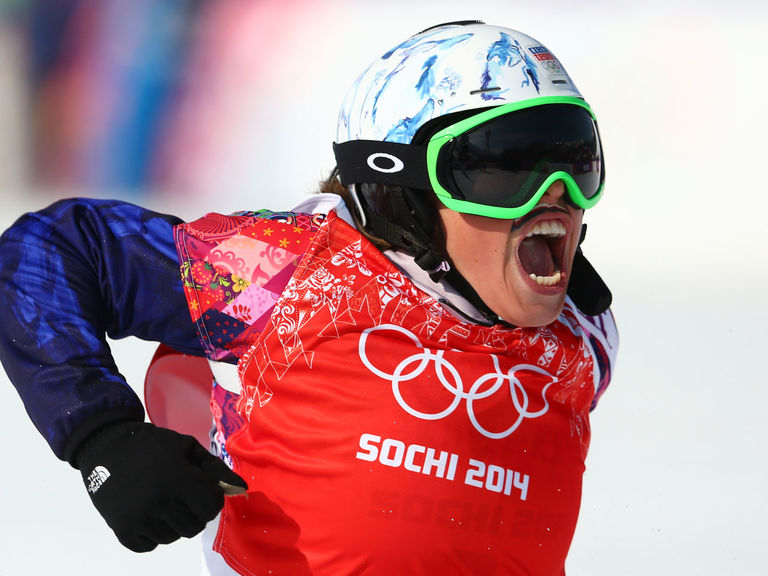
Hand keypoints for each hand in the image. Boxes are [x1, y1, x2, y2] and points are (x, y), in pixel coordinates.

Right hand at [74, 420, 246, 551]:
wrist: (106, 446)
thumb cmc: (152, 444)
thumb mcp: (187, 447)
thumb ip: (216, 468)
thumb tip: (241, 488)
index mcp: (178, 478)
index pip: (211, 506)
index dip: (211, 498)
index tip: (203, 490)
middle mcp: (159, 502)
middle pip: (194, 526)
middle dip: (195, 512)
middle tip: (183, 495)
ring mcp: (139, 519)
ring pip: (173, 537)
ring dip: (174, 522)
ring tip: (164, 501)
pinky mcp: (122, 530)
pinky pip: (149, 545)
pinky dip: (152, 533)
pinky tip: (149, 512)